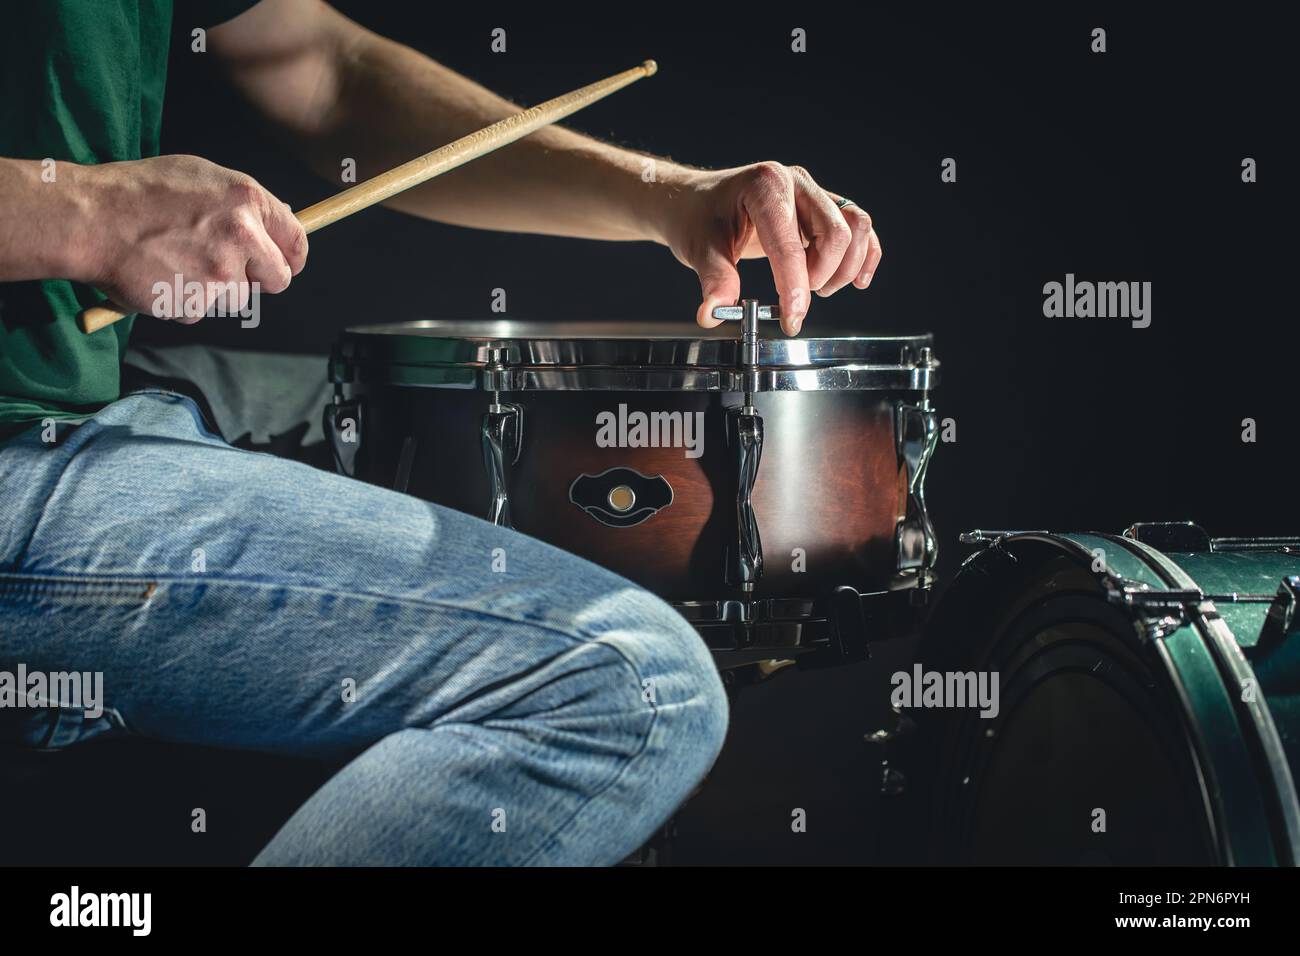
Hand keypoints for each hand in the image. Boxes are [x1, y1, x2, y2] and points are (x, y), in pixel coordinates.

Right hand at [75, 155, 306, 321]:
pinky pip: (203, 309)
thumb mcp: (201, 177)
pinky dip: (185, 300)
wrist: (90, 219)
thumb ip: (243, 204)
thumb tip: (273, 226)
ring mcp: (221, 274)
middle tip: (223, 267)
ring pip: (238, 298)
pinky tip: (162, 275)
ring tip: (178, 262)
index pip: (296, 240)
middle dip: (257, 278)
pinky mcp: (197, 303)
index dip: (292, 257)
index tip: (286, 264)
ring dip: (215, 289)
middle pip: (278, 279)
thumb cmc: (140, 192)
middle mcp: (242, 237)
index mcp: (248, 200)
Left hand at [656, 162, 880, 335]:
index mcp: (765, 186)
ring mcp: (812, 191)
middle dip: (821, 276)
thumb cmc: (698, 218)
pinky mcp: (822, 205)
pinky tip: (858, 279)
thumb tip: (714, 312)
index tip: (792, 319)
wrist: (695, 202)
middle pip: (836, 233)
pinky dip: (864, 253)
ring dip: (845, 266)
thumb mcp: (699, 249)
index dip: (795, 288)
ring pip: (855, 226)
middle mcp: (795, 182)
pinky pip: (858, 225)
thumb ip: (714, 279)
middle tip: (796, 298)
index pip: (790, 245)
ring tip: (820, 288)